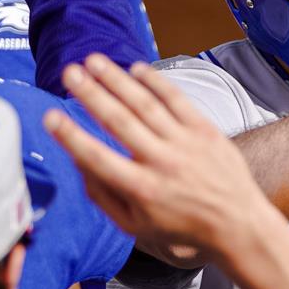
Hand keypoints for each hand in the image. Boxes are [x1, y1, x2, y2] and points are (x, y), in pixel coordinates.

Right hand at [43, 55, 279, 263]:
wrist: (237, 224)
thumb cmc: (182, 227)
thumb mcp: (136, 226)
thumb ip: (104, 196)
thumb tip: (79, 164)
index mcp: (141, 190)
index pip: (98, 159)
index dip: (71, 137)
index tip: (51, 117)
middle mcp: (161, 163)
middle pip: (120, 122)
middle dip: (91, 95)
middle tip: (69, 73)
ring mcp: (185, 144)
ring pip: (146, 104)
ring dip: (117, 80)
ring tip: (93, 61)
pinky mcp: (205, 130)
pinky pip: (177, 100)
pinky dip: (156, 82)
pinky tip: (135, 69)